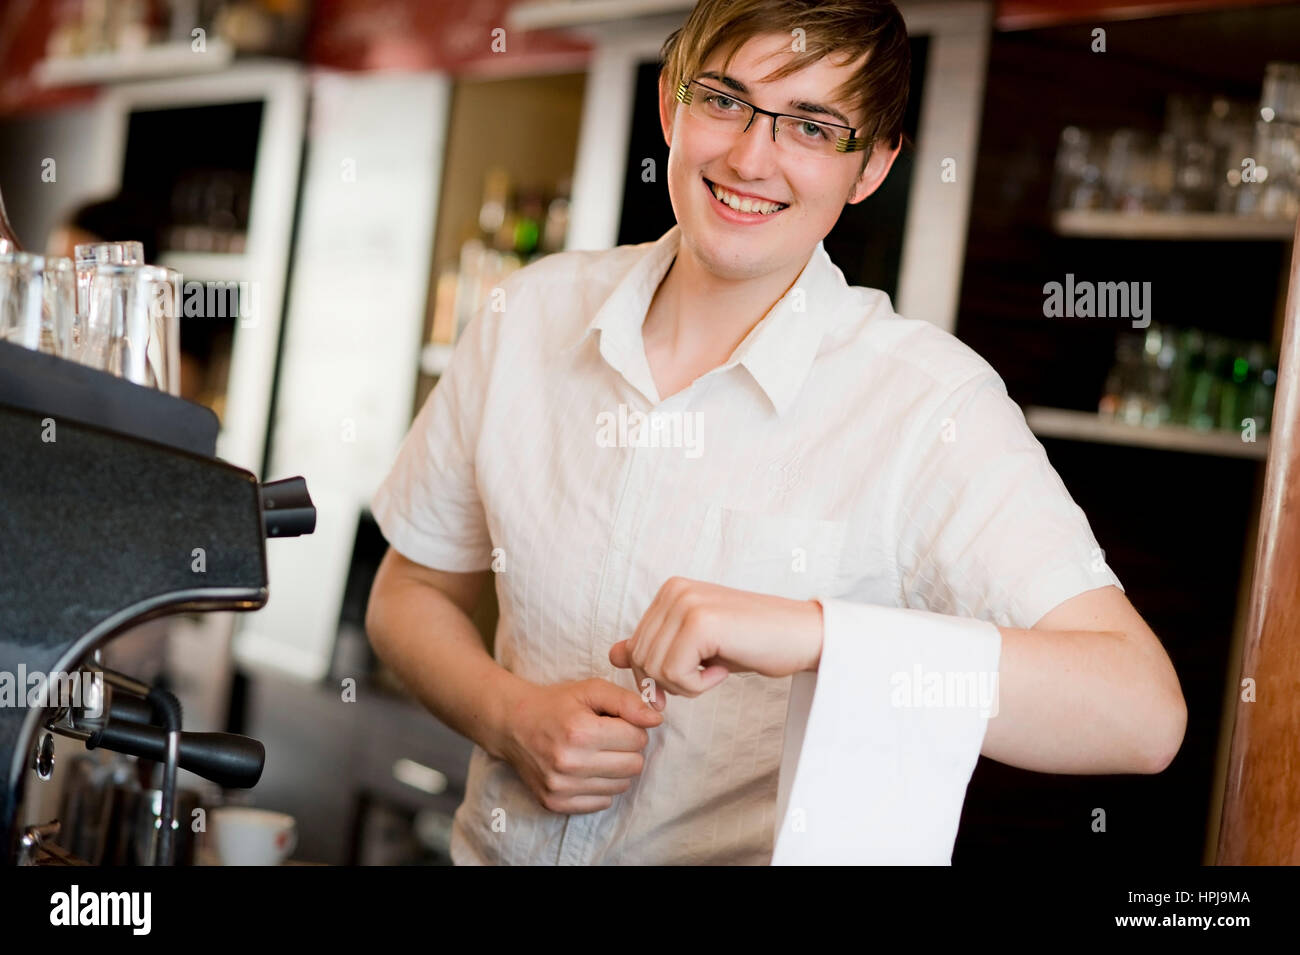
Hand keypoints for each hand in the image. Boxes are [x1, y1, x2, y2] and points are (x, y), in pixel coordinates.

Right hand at [499, 677, 661, 813]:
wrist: (512, 724)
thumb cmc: (556, 704)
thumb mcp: (591, 690)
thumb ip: (627, 701)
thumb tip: (656, 719)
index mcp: (580, 731)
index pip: (637, 739)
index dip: (632, 727)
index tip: (615, 722)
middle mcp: (569, 763)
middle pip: (634, 765)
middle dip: (627, 749)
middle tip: (607, 737)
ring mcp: (561, 787)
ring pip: (621, 786)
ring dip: (616, 768)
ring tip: (595, 752)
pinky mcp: (556, 804)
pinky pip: (603, 802)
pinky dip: (601, 786)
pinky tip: (585, 768)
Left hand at [608, 577, 823, 710]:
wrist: (802, 637)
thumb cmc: (753, 643)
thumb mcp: (696, 646)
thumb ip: (656, 646)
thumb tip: (612, 654)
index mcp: (669, 591)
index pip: (635, 648)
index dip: (657, 675)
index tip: (689, 678)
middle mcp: (673, 590)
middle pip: (640, 659)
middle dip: (670, 681)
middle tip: (707, 674)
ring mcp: (686, 602)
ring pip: (654, 669)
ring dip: (686, 684)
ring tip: (716, 668)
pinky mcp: (700, 621)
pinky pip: (674, 674)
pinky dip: (698, 685)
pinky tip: (723, 669)